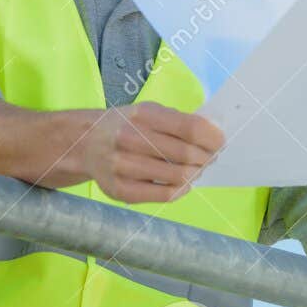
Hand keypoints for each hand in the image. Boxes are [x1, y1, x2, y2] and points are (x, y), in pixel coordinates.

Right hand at [79, 101, 224, 203]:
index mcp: (142, 114)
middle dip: (206, 158)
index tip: (220, 142)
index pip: (190, 127)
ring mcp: (122, 166)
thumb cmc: (127, 126)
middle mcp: (129, 139)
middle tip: (210, 159)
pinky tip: (182, 184)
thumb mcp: (148, 111)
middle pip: (186, 154)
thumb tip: (214, 136)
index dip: (212, 138)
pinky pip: (164, 195)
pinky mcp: (119, 190)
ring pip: (178, 177)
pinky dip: (181, 190)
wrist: (85, 143)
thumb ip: (178, 121)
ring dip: (195, 174)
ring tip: (196, 170)